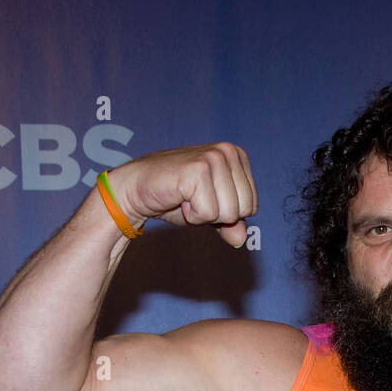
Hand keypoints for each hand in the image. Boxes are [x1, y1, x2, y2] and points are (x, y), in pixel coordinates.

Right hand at [105, 143, 257, 246]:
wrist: (140, 190)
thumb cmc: (176, 198)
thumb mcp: (211, 212)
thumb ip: (230, 223)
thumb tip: (241, 239)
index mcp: (237, 155)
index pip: (252, 205)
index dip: (227, 213)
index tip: (206, 198)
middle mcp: (228, 151)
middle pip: (244, 209)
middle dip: (219, 215)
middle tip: (195, 199)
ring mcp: (213, 158)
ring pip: (229, 213)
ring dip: (204, 215)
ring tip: (187, 197)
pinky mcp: (197, 170)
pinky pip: (210, 214)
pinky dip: (193, 216)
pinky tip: (180, 198)